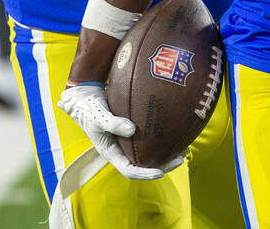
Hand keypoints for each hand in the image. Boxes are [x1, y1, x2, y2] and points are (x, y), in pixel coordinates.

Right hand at [58, 83, 183, 179]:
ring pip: (150, 151)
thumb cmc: (88, 108)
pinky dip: (163, 136)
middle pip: (145, 164)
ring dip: (167, 152)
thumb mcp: (97, 116)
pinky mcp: (134, 127)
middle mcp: (122, 148)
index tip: (160, 173)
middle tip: (181, 158)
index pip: (129, 170)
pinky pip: (150, 136)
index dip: (145, 174)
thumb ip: (112, 123)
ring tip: (184, 147)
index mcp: (111, 152)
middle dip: (163, 164)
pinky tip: (175, 130)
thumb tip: (132, 129)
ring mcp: (128, 139)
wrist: (85, 96)